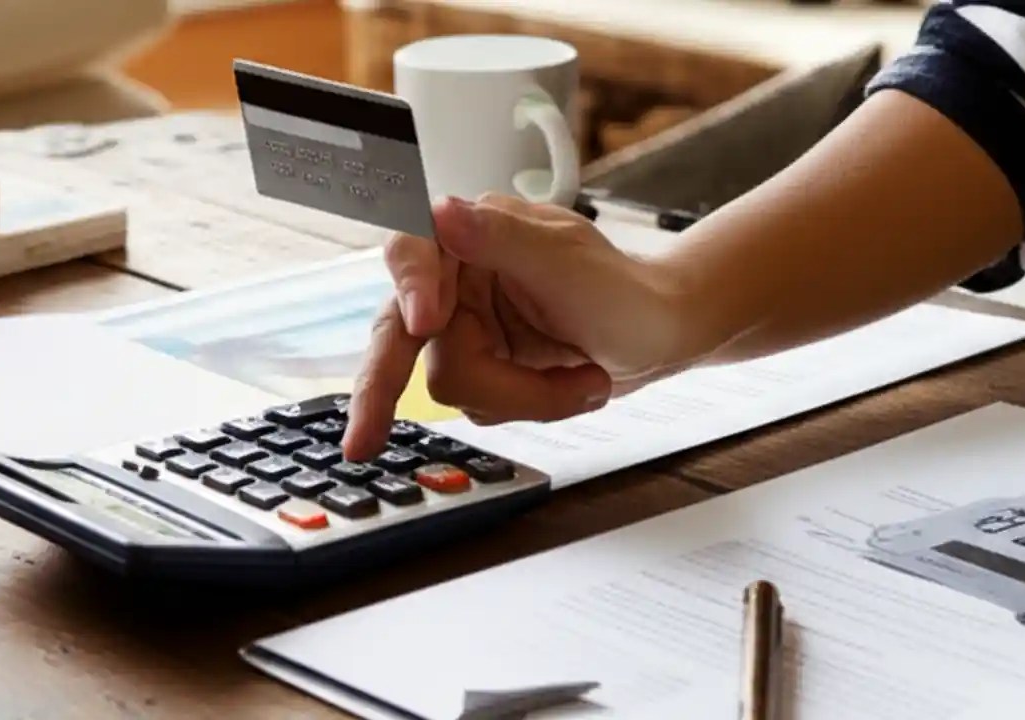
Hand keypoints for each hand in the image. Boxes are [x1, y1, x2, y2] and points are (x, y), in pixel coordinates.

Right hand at [341, 194, 687, 459]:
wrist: (661, 337)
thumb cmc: (624, 289)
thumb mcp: (566, 261)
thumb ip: (501, 239)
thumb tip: (440, 213)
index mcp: (470, 237)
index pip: (411, 251)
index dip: (408, 284)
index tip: (425, 320)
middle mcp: (456, 284)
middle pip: (402, 338)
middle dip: (381, 388)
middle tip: (362, 440)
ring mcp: (466, 332)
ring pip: (453, 384)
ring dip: (525, 394)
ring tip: (585, 381)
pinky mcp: (483, 372)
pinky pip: (482, 407)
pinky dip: (533, 405)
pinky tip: (572, 386)